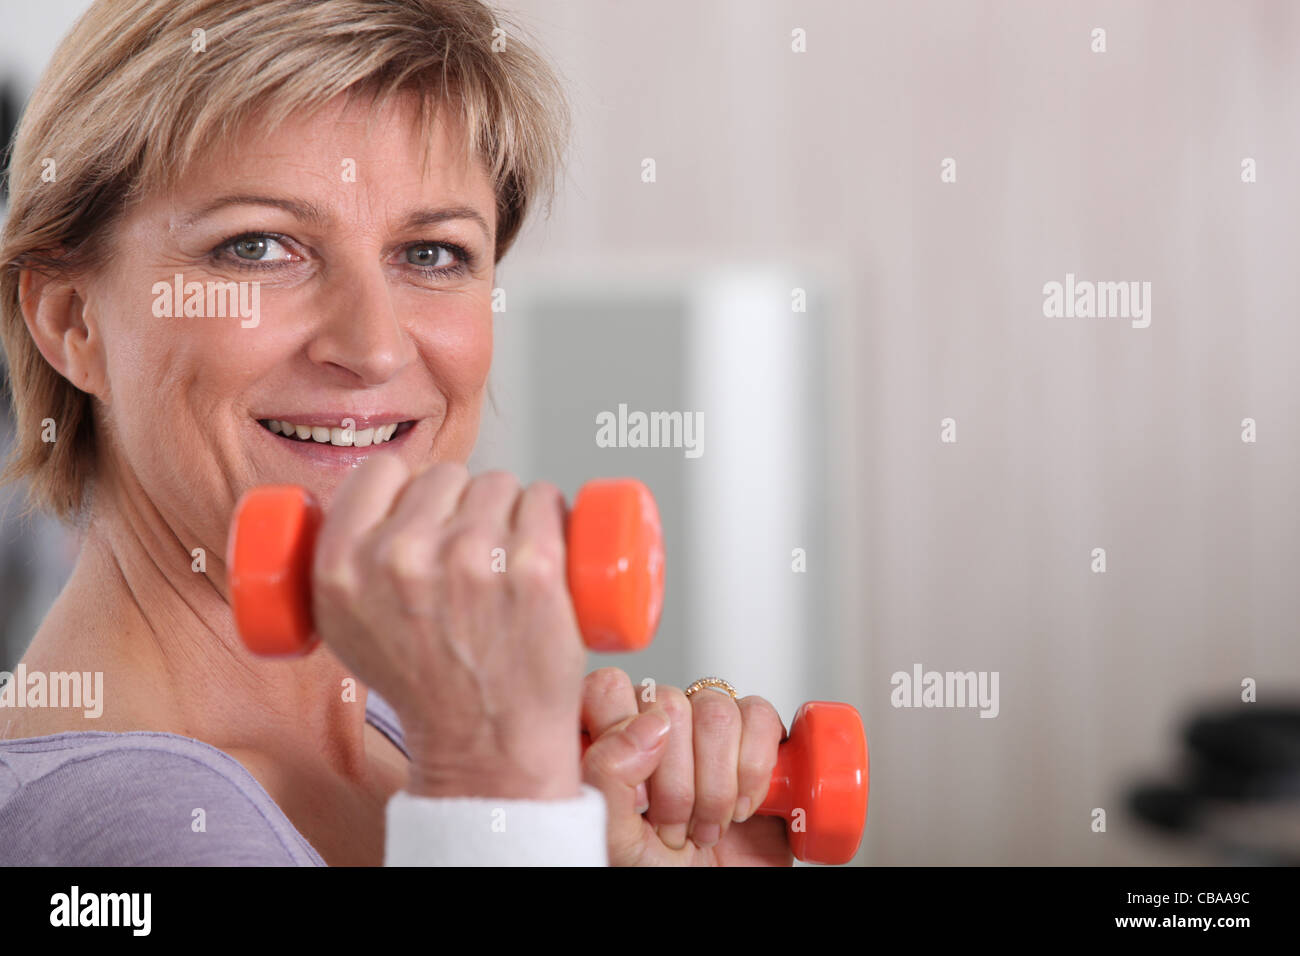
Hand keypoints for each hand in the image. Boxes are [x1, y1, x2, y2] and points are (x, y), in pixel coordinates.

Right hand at [310, 457, 584, 799]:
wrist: (486, 745)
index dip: (408, 488)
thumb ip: (337, 563)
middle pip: (447, 476)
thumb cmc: (425, 686)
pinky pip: (546, 498)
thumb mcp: (345, 628)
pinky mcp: (533, 566)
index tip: (427, 515)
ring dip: (510, 510)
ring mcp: (471, 558)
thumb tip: (358, 500)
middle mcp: (403, 556)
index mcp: (343, 566)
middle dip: (462, 505)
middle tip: (472, 558)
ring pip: (499, 484)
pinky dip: (552, 513)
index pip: (381, 471)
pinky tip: (547, 547)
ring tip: (506, 563)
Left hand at [580, 667, 792, 865]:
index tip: (634, 799)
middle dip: (677, 782)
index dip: (623, 739)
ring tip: (706, 826)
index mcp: (610, 737)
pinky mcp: (754, 735)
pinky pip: (759, 717)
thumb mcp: (615, 836)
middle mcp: (655, 723)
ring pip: (716, 710)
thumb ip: (607, 774)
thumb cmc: (655, 873)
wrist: (721, 896)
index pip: (608, 687)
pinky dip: (754, 771)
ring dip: (717, 785)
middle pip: (668, 702)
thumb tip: (650, 724)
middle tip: (674, 826)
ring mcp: (706, 726)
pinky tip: (741, 807)